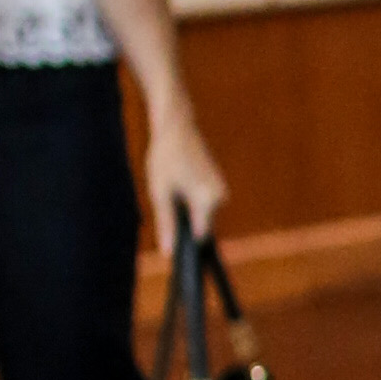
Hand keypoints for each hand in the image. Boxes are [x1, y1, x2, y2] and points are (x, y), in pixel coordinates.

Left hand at [143, 107, 230, 244]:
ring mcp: (221, 190)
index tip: (169, 234)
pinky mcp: (218, 185)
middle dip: (183, 221)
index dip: (183, 241)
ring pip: (201, 214)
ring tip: (171, 186)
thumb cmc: (165, 158)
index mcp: (208, 200)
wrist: (176, 127)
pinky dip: (189, 200)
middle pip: (200, 226)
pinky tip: (178, 182)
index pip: (199, 237)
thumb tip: (168, 252)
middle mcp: (221, 197)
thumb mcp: (159, 193)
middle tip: (166, 199)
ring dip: (185, 209)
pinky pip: (203, 203)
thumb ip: (166, 224)